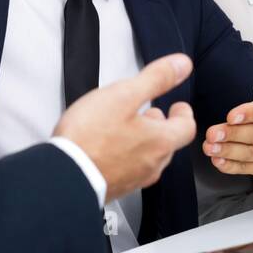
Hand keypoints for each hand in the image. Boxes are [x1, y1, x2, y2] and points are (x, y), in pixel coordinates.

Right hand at [54, 53, 196, 201]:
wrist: (65, 174)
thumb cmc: (91, 137)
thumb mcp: (124, 95)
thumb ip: (156, 79)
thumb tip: (181, 65)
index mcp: (160, 141)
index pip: (187, 127)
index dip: (183, 114)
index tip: (178, 107)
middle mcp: (152, 165)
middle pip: (168, 144)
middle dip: (162, 127)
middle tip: (153, 115)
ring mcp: (134, 179)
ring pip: (150, 158)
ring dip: (145, 141)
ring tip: (130, 128)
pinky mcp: (116, 187)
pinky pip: (130, 170)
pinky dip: (128, 155)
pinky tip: (111, 147)